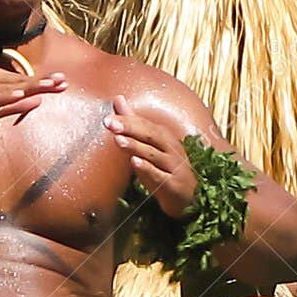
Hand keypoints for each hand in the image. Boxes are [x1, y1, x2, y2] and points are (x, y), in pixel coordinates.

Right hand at [0, 67, 66, 139]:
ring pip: (10, 87)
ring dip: (30, 85)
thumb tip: (38, 100)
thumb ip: (15, 105)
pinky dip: (7, 96)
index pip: (24, 83)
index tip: (63, 82)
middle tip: (63, 81)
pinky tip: (21, 94)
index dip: (43, 82)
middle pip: (20, 82)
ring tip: (49, 84)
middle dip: (42, 81)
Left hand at [106, 94, 196, 220]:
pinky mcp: (173, 185)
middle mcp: (171, 149)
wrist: (189, 198)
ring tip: (118, 140)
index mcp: (164, 137)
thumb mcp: (149, 144)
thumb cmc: (165, 167)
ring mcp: (174, 167)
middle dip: (131, 128)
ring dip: (136, 147)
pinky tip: (134, 163)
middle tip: (110, 123)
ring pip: (154, 155)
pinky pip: (160, 176)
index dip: (127, 120)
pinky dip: (148, 169)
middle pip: (151, 136)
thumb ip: (133, 123)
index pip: (145, 125)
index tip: (108, 119)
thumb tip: (118, 99)